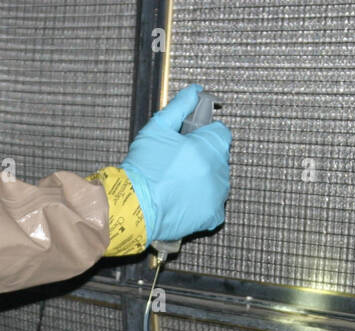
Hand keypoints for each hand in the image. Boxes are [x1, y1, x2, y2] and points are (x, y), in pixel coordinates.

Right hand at [119, 85, 232, 242]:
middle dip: (202, 158)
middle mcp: (217, 171)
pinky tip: (185, 200)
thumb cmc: (143, 170)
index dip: (203, 136)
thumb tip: (194, 91)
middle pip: (218, 158)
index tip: (190, 142)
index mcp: (208, 147)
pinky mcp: (211, 215)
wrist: (134, 206)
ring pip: (217, 181)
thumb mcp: (157, 128)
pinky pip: (215, 206)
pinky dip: (204, 204)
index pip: (220, 133)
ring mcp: (216, 195)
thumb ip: (179, 106)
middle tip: (178, 164)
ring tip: (178, 183)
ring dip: (203, 180)